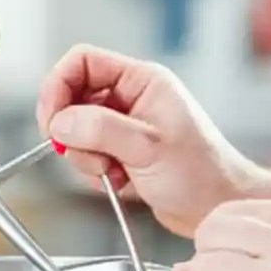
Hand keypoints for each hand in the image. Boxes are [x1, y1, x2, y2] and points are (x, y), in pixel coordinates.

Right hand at [36, 44, 260, 235]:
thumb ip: (100, 130)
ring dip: (85, 157)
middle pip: (72, 98)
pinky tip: (121, 182)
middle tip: (84, 153)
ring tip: (114, 172)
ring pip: (75, 131)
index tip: (52, 120)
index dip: (58, 87)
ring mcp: (124, 125)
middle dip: (71, 131)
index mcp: (142, 80)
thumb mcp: (148, 147)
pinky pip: (87, 155)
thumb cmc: (202, 174)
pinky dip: (95, 172)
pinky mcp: (120, 151)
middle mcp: (131, 98)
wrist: (219, 209)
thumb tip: (61, 122)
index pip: (82, 62)